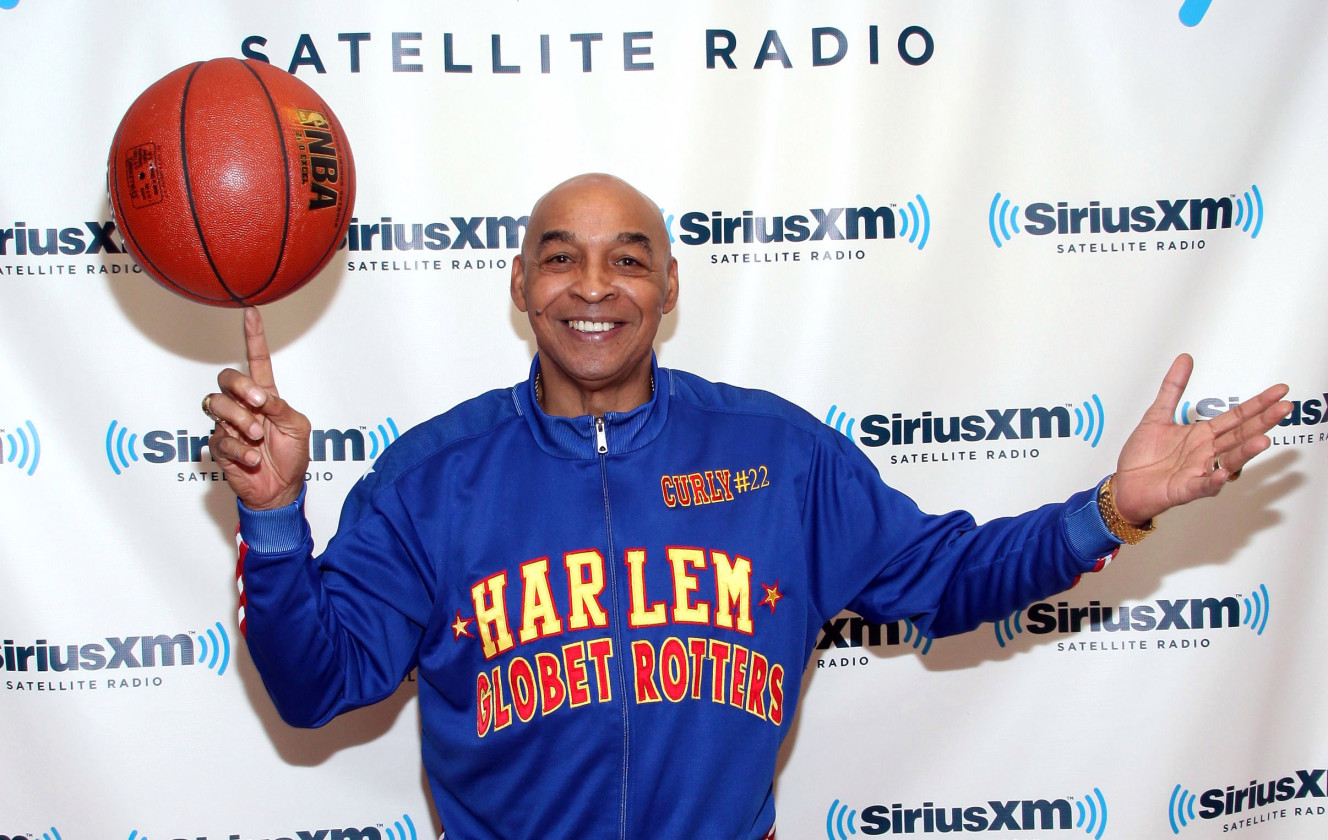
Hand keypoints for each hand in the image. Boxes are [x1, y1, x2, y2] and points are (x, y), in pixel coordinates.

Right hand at [203, 307, 309, 509]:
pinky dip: (239, 449)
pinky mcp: (220, 446)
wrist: (282, 490)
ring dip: (239, 419)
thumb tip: (263, 397)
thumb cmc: (293, 456)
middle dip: (240, 387)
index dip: (253, 337)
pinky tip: (252, 458)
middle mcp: (244, 406)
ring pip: (216, 404)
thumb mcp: (298, 427)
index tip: (251, 313)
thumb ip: (281, 408)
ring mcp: (229, 425)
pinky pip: (219, 438)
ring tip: (256, 437)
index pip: (257, 361)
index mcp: (266, 397)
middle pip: (227, 379)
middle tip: (259, 405)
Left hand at [1111, 354, 1290, 524]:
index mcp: (1202, 434)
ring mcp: (1198, 470)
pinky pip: (1202, 485)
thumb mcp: (1157, 415)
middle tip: (1284, 408)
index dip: (1258, 403)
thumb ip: (1172, 388)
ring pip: (1228, 460)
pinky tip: (1221, 473)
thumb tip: (1185, 359)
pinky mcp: (1185, 489)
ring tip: (1262, 441)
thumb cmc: (1142, 455)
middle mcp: (1206, 452)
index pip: (1237, 416)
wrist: (1124, 484)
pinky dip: (1212, 480)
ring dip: (1245, 451)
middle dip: (1262, 422)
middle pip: (1239, 435)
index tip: (1279, 391)